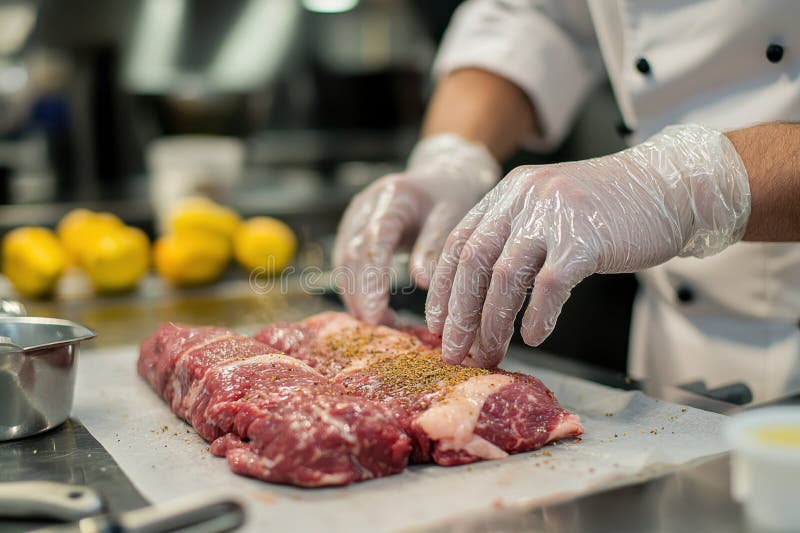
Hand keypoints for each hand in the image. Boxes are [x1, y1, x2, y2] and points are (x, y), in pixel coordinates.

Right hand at [333, 134, 498, 323]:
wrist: (438, 177)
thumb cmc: (449, 197)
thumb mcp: (452, 215)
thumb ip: (434, 246)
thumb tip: (422, 282)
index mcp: (393, 196)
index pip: (375, 239)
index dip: (372, 279)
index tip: (377, 313)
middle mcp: (365, 205)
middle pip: (352, 255)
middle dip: (361, 295)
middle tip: (380, 327)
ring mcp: (354, 217)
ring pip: (343, 263)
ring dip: (356, 297)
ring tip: (379, 324)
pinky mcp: (351, 231)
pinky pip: (345, 265)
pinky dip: (356, 290)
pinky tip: (372, 311)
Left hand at [426, 124, 750, 365]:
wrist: (669, 186)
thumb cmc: (612, 209)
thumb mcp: (551, 210)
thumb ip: (517, 238)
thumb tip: (482, 298)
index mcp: (509, 192)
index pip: (459, 242)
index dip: (443, 288)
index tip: (437, 325)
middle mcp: (524, 198)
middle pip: (474, 260)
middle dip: (459, 313)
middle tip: (453, 351)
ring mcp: (554, 215)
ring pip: (505, 276)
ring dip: (492, 323)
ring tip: (489, 353)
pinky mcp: (585, 238)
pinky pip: (550, 284)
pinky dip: (538, 315)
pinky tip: (535, 338)